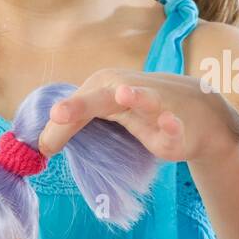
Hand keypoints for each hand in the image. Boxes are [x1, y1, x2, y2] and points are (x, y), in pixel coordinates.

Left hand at [37, 69, 238, 165]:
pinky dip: (171, 123)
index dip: (56, 129)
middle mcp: (125, 89)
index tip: (41, 150)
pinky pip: (173, 123)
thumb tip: (40, 144)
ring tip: (123, 95)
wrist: (197, 114)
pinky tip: (168, 122)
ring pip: (142, 99)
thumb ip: (76, 126)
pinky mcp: (176, 123)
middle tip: (58, 114)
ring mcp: (154, 103)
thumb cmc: (143, 113)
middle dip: (79, 106)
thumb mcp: (108, 114)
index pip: (73, 110)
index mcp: (102, 88)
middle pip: (98, 99)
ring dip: (135, 96)